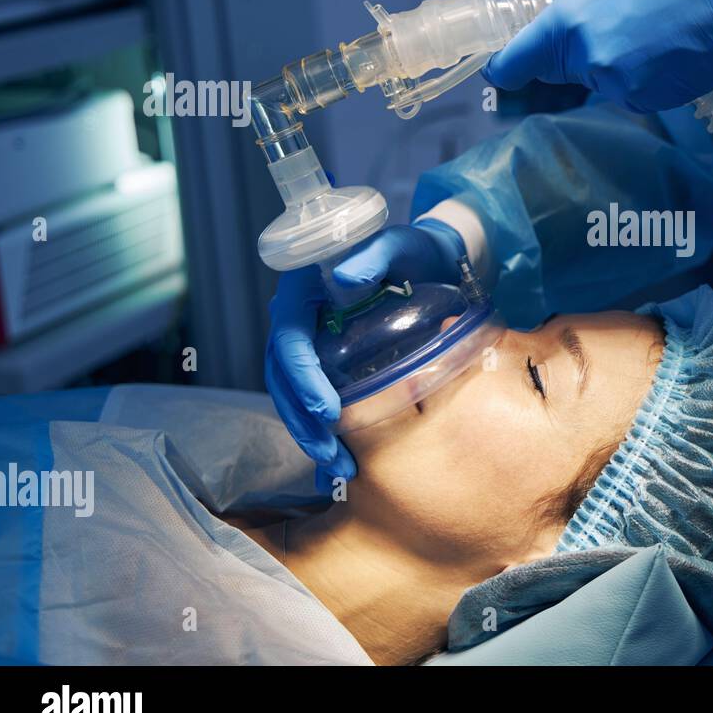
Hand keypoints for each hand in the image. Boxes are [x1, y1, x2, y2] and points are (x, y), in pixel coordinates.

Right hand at [264, 219, 466, 486]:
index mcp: (302, 291)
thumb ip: (375, 255)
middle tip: (330, 455)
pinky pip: (314, 398)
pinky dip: (323, 430)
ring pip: (293, 395)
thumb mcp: (399, 243)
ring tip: (338, 469)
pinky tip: (340, 461)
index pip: (289, 338)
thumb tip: (345, 282)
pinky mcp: (328, 360)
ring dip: (310, 434)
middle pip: (283, 376)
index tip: (329, 410)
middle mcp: (298, 319)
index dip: (303, 376)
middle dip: (302, 420)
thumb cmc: (413, 248)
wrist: (430, 259)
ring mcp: (310, 342)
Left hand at [476, 0, 712, 111]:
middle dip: (572, 47)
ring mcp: (627, 86)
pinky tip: (665, 41)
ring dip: (610, 59)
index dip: (505, 62)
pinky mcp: (656, 100)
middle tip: (612, 9)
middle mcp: (595, 62)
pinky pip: (629, 91)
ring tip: (648, 20)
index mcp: (573, 21)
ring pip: (597, 81)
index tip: (503, 57)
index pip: (515, 63)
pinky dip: (639, 72)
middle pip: (559, 69)